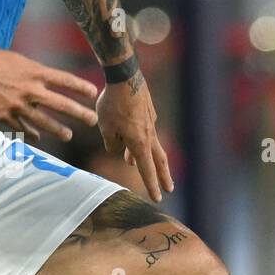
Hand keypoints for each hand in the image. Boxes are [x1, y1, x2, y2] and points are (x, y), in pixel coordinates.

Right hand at [0, 44, 98, 142]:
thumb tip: (41, 83)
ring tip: (68, 135)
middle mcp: (30, 89)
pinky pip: (22, 128)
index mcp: (34, 71)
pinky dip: (31, 134)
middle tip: (93, 120)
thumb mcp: (15, 59)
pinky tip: (37, 138)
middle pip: (62, 104)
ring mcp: (18, 105)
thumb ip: (31, 72)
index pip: (65, 80)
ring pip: (44, 122)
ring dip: (59, 130)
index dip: (81, 87)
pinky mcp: (4, 116)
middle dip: (80, 113)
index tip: (93, 93)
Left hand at [97, 77, 172, 202]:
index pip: (147, 169)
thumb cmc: (112, 103)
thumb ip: (112, 142)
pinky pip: (143, 129)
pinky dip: (137, 136)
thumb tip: (117, 149)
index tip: (158, 198)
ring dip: (144, 155)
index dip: (152, 185)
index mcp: (139, 142)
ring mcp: (150, 123)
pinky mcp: (148, 112)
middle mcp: (149, 134)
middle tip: (168, 189)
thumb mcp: (105, 127)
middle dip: (163, 176)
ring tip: (132, 163)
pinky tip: (126, 132)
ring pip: (150, 144)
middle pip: (158, 160)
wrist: (125, 76)